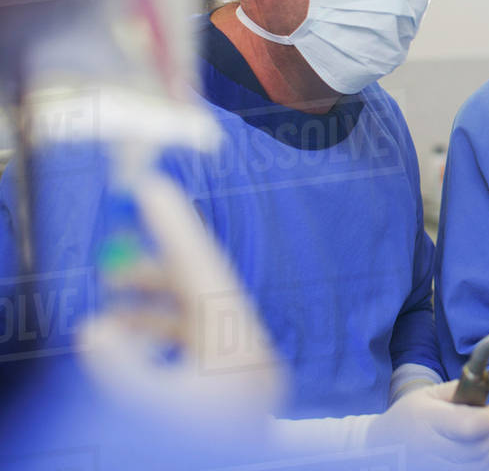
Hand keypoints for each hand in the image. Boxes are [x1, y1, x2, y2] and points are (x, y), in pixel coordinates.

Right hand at [76, 172, 283, 431]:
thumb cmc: (195, 454)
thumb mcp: (147, 411)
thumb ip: (119, 367)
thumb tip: (99, 332)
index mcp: (240, 349)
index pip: (204, 272)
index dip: (174, 227)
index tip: (151, 186)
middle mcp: (248, 358)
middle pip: (202, 293)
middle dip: (154, 275)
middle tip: (111, 263)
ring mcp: (241, 380)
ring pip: (193, 324)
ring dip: (148, 314)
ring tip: (105, 317)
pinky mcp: (229, 401)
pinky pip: (192, 353)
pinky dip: (157, 344)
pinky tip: (124, 349)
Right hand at [367, 380, 488, 469]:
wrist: (378, 450)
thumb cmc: (406, 419)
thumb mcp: (426, 395)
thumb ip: (458, 390)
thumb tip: (488, 390)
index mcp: (430, 421)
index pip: (472, 425)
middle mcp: (434, 450)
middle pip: (481, 445)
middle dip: (487, 431)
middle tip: (480, 421)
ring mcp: (438, 469)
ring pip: (481, 463)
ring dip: (485, 449)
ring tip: (471, 438)